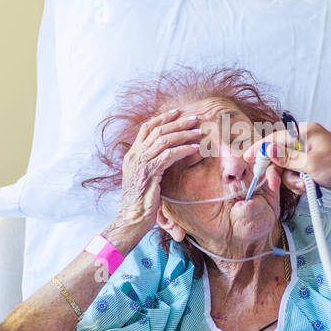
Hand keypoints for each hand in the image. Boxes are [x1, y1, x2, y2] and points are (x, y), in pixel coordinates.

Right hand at [112, 108, 201, 236]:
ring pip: (163, 139)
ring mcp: (140, 163)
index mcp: (132, 155)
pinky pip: (168, 155)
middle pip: (157, 130)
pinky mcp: (149, 173)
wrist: (132, 219)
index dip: (162, 118)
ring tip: (199, 132)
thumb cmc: (141, 202)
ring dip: (183, 134)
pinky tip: (195, 149)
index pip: (146, 128)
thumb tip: (164, 155)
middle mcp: (134, 156)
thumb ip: (150, 164)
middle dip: (177, 122)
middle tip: (195, 118)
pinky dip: (183, 150)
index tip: (178, 112)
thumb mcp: (143, 178)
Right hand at [243, 122, 330, 195]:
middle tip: (273, 184)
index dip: (259, 149)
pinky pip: (295, 174)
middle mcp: (304, 141)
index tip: (247, 158)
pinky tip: (310, 186)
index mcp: (305, 132)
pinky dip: (299, 183)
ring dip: (292, 180)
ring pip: (286, 168)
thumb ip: (287, 158)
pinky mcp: (311, 166)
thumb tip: (268, 150)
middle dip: (276, 171)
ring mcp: (308, 154)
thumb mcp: (311, 163)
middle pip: (278, 155)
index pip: (275, 139)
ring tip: (305, 185)